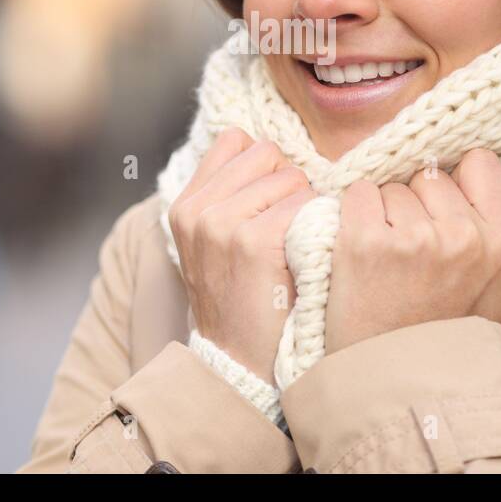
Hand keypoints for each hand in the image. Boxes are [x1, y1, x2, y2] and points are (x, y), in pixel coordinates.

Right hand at [168, 127, 315, 379]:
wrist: (239, 361)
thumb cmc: (241, 299)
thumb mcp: (216, 243)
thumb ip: (230, 195)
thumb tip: (269, 150)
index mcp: (185, 204)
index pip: (235, 140)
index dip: (264, 164)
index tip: (272, 198)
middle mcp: (197, 210)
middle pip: (267, 153)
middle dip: (288, 183)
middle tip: (286, 227)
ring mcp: (221, 224)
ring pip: (291, 177)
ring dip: (305, 206)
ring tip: (292, 245)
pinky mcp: (253, 242)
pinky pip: (305, 206)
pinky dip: (314, 227)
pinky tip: (302, 256)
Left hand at [325, 148, 500, 354]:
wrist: (393, 385)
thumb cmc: (447, 340)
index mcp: (500, 242)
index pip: (482, 163)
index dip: (457, 179)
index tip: (441, 205)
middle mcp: (462, 236)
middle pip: (429, 175)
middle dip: (415, 201)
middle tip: (410, 249)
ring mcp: (414, 238)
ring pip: (391, 186)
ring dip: (382, 212)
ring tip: (387, 260)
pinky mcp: (365, 242)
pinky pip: (357, 194)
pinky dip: (352, 216)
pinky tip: (361, 253)